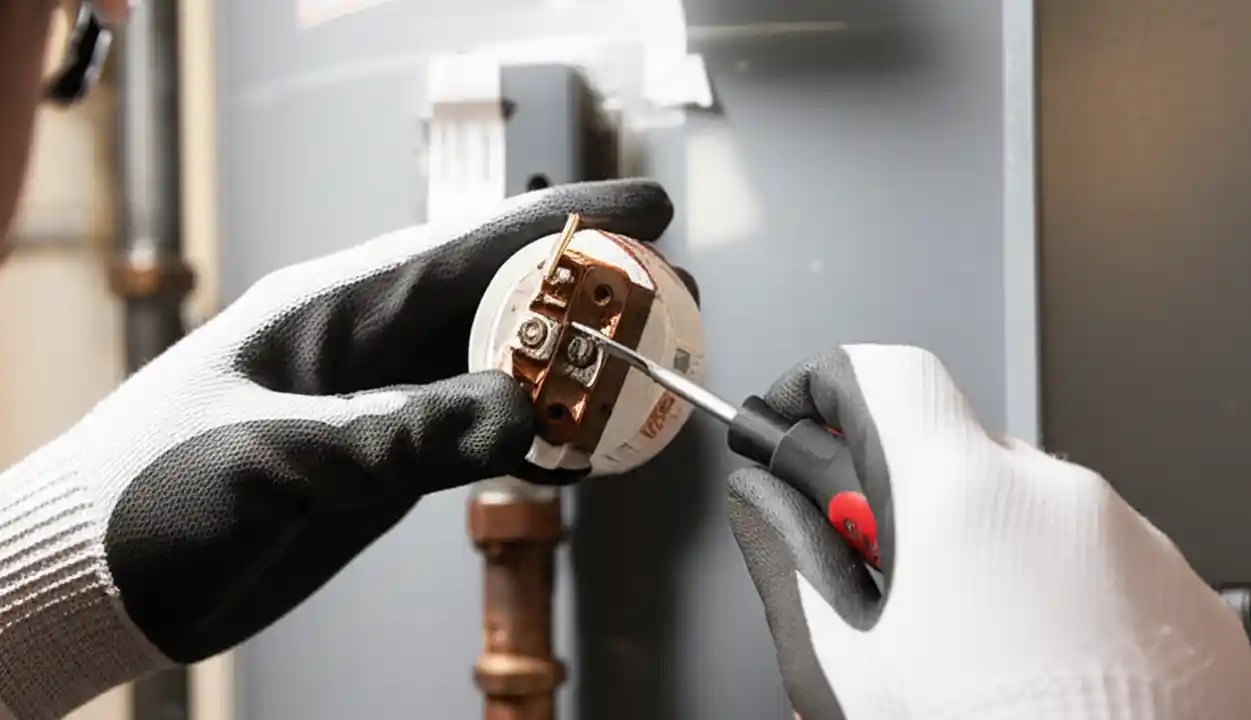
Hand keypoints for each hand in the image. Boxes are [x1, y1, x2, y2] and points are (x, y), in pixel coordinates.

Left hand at [0, 179, 671, 717]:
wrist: (107, 579)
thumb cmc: (149, 493)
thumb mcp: (268, 456)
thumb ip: (395, 432)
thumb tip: (519, 411)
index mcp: (335, 306)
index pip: (472, 245)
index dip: (567, 223)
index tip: (647, 207)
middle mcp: (370, 342)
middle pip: (506, 303)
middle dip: (594, 296)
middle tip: (675, 293)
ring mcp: (385, 401)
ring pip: (504, 370)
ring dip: (574, 373)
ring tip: (645, 372)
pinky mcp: (388, 460)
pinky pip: (482, 436)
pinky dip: (536, 440)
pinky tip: (575, 449)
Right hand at [728, 346, 1250, 719]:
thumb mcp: (843, 667)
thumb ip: (787, 558)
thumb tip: (759, 502)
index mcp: (965, 500)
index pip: (882, 374)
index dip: (823, 386)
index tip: (800, 418)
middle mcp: (1059, 498)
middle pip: (949, 449)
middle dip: (900, 497)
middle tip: (878, 579)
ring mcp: (1133, 542)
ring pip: (1024, 504)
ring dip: (980, 545)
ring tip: (966, 646)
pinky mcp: (1180, 594)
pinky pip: (1094, 553)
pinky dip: (1050, 584)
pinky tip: (1031, 661)